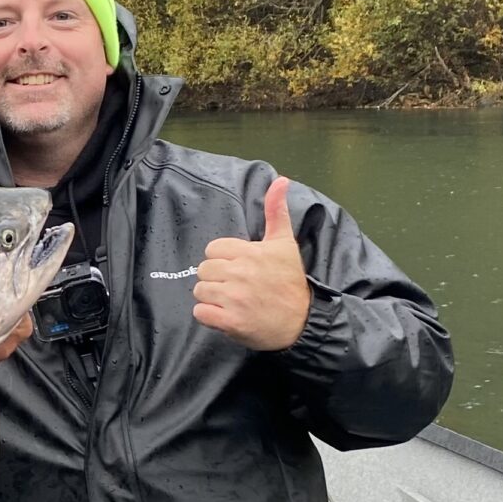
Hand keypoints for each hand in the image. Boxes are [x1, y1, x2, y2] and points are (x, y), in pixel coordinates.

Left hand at [192, 175, 311, 350]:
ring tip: (232, 302)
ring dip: (212, 298)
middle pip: (204, 270)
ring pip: (200, 291)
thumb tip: (281, 179)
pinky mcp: (230, 322)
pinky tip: (226, 315)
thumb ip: (276, 211)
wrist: (302, 322)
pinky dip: (209, 316)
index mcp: (250, 252)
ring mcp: (234, 298)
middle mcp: (240, 273)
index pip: (213, 249)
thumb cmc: (290, 282)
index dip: (223, 260)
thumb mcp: (285, 243)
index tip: (238, 269)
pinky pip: (200, 313)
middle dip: (216, 279)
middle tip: (236, 287)